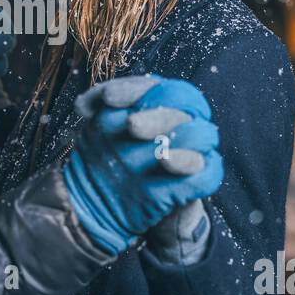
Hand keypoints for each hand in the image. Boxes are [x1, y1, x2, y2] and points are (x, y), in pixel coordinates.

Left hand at [62, 75, 222, 254]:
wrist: (111, 208)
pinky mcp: (197, 182)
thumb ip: (98, 111)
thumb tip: (85, 104)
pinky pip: (208, 172)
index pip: (158, 86)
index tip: (107, 99)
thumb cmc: (109, 162)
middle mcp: (182, 124)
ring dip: (180, 135)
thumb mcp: (97, 134)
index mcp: (161, 106)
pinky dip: (188, 163)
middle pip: (186, 104)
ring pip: (203, 134)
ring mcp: (192, 152)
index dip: (134, 89)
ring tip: (152, 145)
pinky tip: (166, 160)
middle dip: (157, 111)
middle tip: (130, 125)